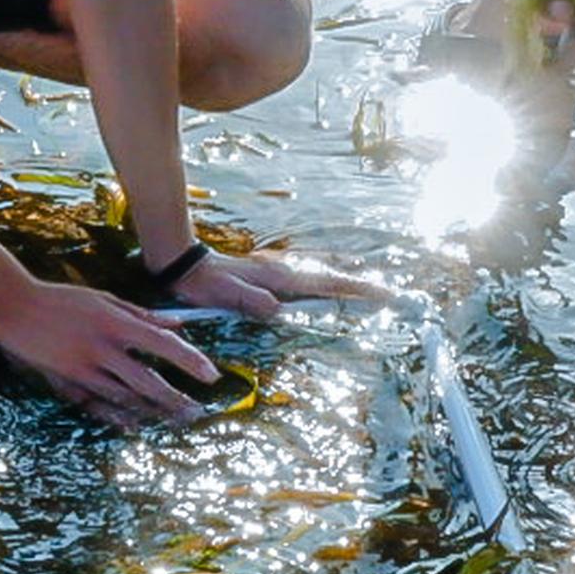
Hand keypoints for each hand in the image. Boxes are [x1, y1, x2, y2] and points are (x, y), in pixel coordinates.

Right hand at [0, 277, 218, 425]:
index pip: (162, 344)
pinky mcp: (68, 379)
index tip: (211, 375)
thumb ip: (142, 314)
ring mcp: (85, 367)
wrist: (15, 306)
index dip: (190, 360)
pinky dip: (119, 415)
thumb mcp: (104, 299)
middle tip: (197, 411)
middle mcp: (104, 347)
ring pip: (127, 397)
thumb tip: (177, 325)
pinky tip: (135, 425)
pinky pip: (99, 403)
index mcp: (116, 321)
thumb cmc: (62, 298)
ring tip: (175, 420)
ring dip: (153, 411)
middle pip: (148, 380)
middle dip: (176, 398)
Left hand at [169, 241, 396, 319]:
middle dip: (359, 283)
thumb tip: (277, 308)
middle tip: (388, 292)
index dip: (352, 290)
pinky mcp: (270, 276)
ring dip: (345, 281)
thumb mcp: (225, 295)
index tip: (381, 293)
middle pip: (330, 276)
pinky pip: (307, 278)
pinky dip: (326, 281)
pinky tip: (329, 287)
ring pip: (320, 274)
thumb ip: (250, 300)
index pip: (324, 284)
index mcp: (279, 278)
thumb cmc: (206, 284)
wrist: (185, 265)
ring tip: (369, 288)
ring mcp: (278, 272)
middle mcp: (284, 272)